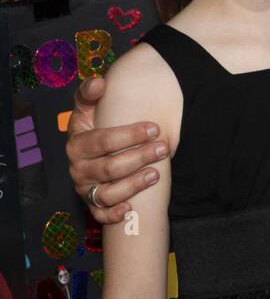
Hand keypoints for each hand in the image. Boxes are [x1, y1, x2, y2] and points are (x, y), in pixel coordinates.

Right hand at [65, 75, 167, 224]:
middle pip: (109, 167)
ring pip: (107, 193)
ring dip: (133, 185)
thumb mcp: (88, 108)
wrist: (91, 149)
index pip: (102, 140)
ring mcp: (85, 188)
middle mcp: (78, 168)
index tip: (154, 128)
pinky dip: (114, 215)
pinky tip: (130, 209)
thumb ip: (90, 93)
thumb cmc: (94, 125)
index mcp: (77, 143)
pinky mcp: (92, 204)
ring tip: (157, 174)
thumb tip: (99, 83)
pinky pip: (101, 215)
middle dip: (139, 157)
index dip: (129, 135)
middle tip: (163, 148)